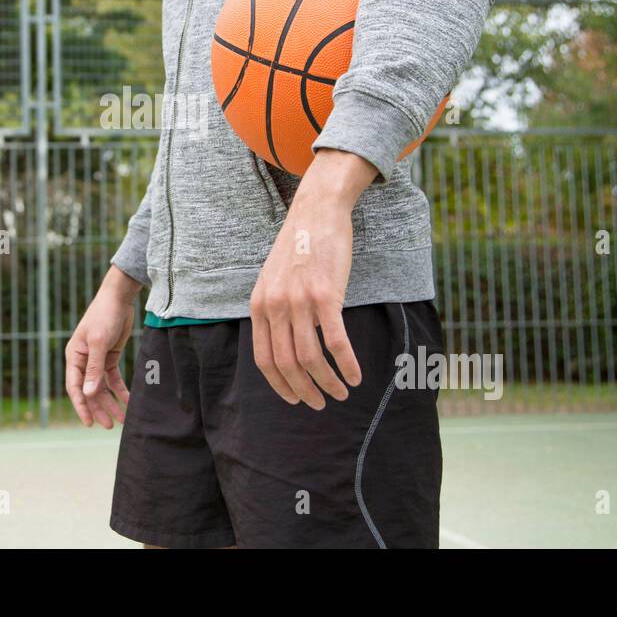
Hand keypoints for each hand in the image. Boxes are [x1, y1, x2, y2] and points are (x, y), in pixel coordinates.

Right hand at [65, 265, 140, 427]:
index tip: (89, 423)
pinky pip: (113, 379)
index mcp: (74, 357)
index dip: (81, 406)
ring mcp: (97, 360)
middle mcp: (83, 361)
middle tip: (109, 425)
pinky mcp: (110, 357)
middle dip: (99, 408)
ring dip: (111, 402)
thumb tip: (88, 393)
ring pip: (102, 388)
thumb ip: (94, 369)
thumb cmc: (104, 316)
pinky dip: (120, 390)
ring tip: (122, 419)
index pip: (74, 387)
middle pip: (89, 391)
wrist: (119, 298)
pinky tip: (129, 401)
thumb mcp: (98, 343)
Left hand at [249, 150, 376, 409]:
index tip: (295, 398)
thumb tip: (285, 345)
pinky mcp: (326, 295)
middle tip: (321, 403)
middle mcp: (275, 306)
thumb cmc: (299, 247)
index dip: (280, 385)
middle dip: (305, 391)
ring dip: (328, 383)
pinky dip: (347, 365)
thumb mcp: (274, 279)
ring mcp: (299, 301)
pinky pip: (336, 342)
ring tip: (341, 393)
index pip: (264, 359)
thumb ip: (274, 310)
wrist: (316, 212)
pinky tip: (356, 376)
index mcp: (259, 305)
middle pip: (288, 364)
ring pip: (311, 358)